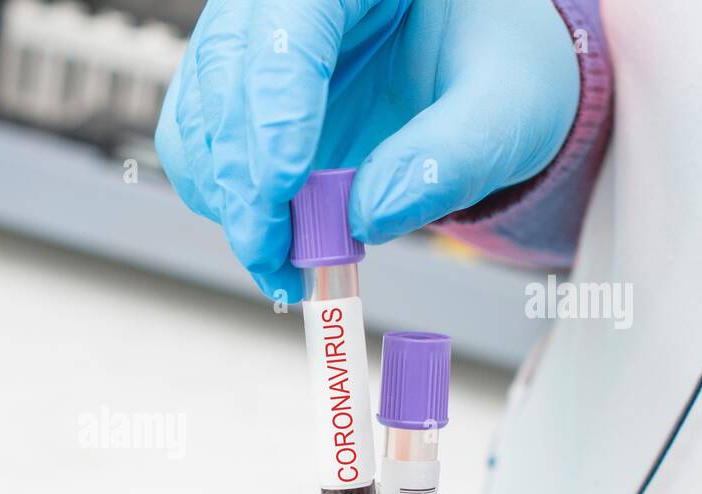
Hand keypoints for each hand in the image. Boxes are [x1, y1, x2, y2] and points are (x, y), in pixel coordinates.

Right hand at [156, 0, 580, 297]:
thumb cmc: (492, 66)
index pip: (289, 27)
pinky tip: (270, 237)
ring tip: (281, 259)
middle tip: (275, 253)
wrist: (477, 71)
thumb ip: (451, 158)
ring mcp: (246, 42)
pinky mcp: (229, 91)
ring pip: (198, 117)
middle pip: (226, 75)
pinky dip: (222, 201)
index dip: (277, 110)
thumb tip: (369, 217)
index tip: (284, 189)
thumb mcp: (505, 109)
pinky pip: (196, 146)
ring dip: (227, 199)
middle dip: (242, 177)